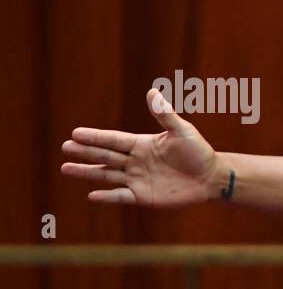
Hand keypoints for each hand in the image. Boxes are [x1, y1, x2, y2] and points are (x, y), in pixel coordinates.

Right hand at [61, 89, 224, 206]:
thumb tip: (152, 92)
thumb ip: (165, 115)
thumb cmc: (198, 151)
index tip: (76, 133)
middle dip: (85, 152)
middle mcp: (135, 161)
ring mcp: (137, 179)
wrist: (211, 177)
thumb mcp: (181, 131)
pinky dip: (107, 196)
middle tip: (64, 147)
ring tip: (66, 168)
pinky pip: (121, 196)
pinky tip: (92, 195)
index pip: (113, 139)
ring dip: (87, 172)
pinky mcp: (143, 196)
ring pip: (107, 175)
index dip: (95, 137)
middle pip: (105, 156)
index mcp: (141, 144)